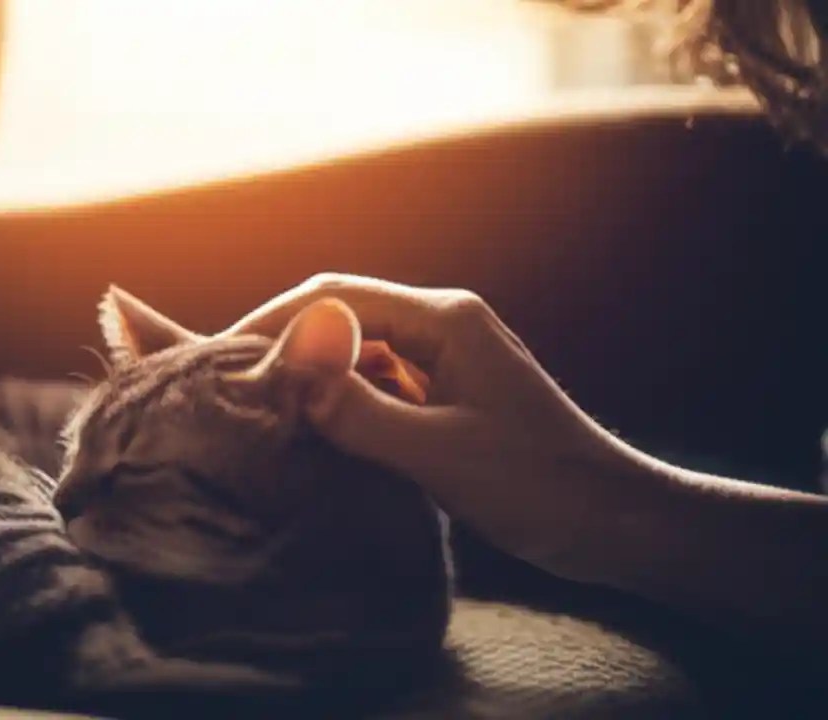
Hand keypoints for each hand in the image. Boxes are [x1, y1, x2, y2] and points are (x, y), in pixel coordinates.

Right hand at [224, 273, 644, 581]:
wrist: (614, 522)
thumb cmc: (539, 486)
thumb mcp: (440, 454)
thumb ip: (362, 413)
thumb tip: (289, 375)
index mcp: (448, 320)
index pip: (339, 298)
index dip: (275, 321)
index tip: (222, 358)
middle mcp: (446, 326)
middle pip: (345, 316)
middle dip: (287, 343)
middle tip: (230, 382)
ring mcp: (449, 360)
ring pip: (360, 352)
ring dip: (314, 374)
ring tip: (262, 407)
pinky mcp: (450, 395)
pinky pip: (381, 384)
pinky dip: (342, 400)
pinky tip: (314, 430)